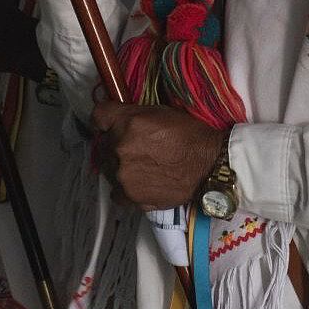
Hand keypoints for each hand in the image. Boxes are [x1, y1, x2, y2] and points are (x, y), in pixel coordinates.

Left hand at [91, 101, 226, 210]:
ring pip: (108, 168)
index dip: (105, 121)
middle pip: (103, 144)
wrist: (210, 165)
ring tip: (142, 167)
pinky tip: (140, 183)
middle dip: (116, 144)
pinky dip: (125, 189)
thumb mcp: (160, 112)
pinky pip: (116, 192)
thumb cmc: (190, 136)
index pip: (98, 116)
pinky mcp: (130, 196)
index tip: (110, 125)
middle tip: (137, 148)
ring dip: (120, 167)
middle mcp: (120, 148)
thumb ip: (133, 115)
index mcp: (127, 122)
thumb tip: (116, 120)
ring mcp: (123, 175)